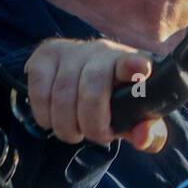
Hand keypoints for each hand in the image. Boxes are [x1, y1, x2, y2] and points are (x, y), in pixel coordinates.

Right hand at [23, 38, 167, 151]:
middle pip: (92, 89)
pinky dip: (43, 114)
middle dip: (91, 124)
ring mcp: (73, 50)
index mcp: (133, 64)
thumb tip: (142, 138)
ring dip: (66, 125)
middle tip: (95, 136)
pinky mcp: (47, 53)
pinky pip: (38, 91)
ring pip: (62, 94)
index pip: (134, 62)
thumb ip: (148, 132)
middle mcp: (103, 51)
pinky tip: (53, 119)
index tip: (141, 70)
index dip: (134, 66)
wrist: (90, 75)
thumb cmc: (118, 100)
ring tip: (75, 131)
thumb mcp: (136, 117)